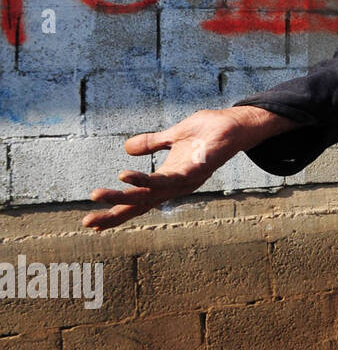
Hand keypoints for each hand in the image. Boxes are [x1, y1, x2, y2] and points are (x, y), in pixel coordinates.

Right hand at [82, 106, 296, 229]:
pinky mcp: (197, 168)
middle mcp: (176, 184)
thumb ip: (152, 143)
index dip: (117, 212)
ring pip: (150, 193)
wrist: (236, 124)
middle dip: (114, 214)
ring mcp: (187, 178)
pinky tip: (125, 175)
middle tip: (88, 222)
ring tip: (98, 194)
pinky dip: (147, 179)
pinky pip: (169, 177)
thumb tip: (126, 149)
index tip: (92, 225)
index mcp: (168, 178)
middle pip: (141, 203)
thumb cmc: (209, 132)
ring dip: (123, 195)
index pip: (139, 200)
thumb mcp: (173, 135)